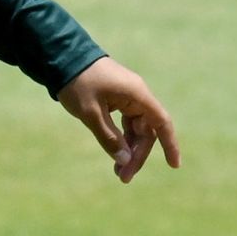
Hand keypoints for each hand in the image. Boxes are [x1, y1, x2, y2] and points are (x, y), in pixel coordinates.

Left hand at [57, 56, 180, 183]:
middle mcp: (137, 95)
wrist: (62, 58)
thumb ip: (110, 138)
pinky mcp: (117, 98)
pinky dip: (121, 139)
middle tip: (123, 178)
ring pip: (136, 129)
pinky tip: (115, 154)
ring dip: (129, 150)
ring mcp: (127, 96)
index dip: (169, 144)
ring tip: (118, 172)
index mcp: (137, 95)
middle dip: (137, 155)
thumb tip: (125, 161)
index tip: (174, 165)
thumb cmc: (77, 84)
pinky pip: (125, 122)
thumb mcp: (91, 115)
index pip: (161, 123)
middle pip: (146, 131)